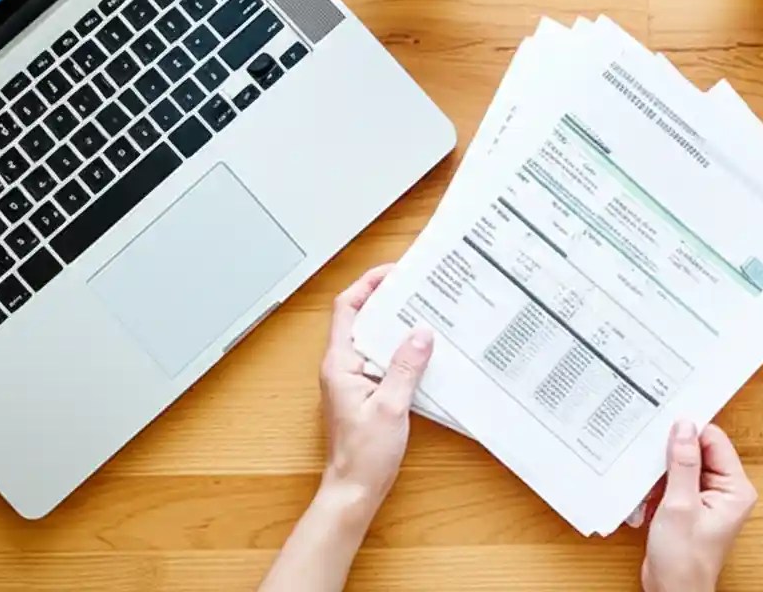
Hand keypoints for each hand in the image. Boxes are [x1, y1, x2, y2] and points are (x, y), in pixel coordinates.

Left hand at [319, 264, 433, 511]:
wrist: (353, 490)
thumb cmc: (363, 454)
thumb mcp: (391, 406)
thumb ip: (406, 367)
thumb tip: (420, 332)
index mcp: (339, 363)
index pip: (347, 308)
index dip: (368, 284)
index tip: (395, 272)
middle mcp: (342, 366)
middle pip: (361, 318)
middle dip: (387, 299)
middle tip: (416, 286)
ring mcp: (352, 379)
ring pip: (373, 339)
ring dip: (395, 324)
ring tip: (423, 311)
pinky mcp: (365, 392)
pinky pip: (382, 360)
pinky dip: (400, 350)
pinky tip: (422, 351)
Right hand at [641, 421, 757, 591]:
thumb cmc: (684, 560)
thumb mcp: (680, 505)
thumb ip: (683, 463)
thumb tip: (684, 427)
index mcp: (735, 488)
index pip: (714, 441)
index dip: (689, 431)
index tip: (664, 426)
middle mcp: (724, 490)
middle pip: (698, 451)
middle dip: (672, 452)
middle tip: (650, 452)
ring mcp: (706, 498)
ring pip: (682, 465)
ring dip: (662, 470)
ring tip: (648, 481)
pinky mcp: (689, 505)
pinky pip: (673, 481)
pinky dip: (657, 485)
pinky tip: (646, 495)